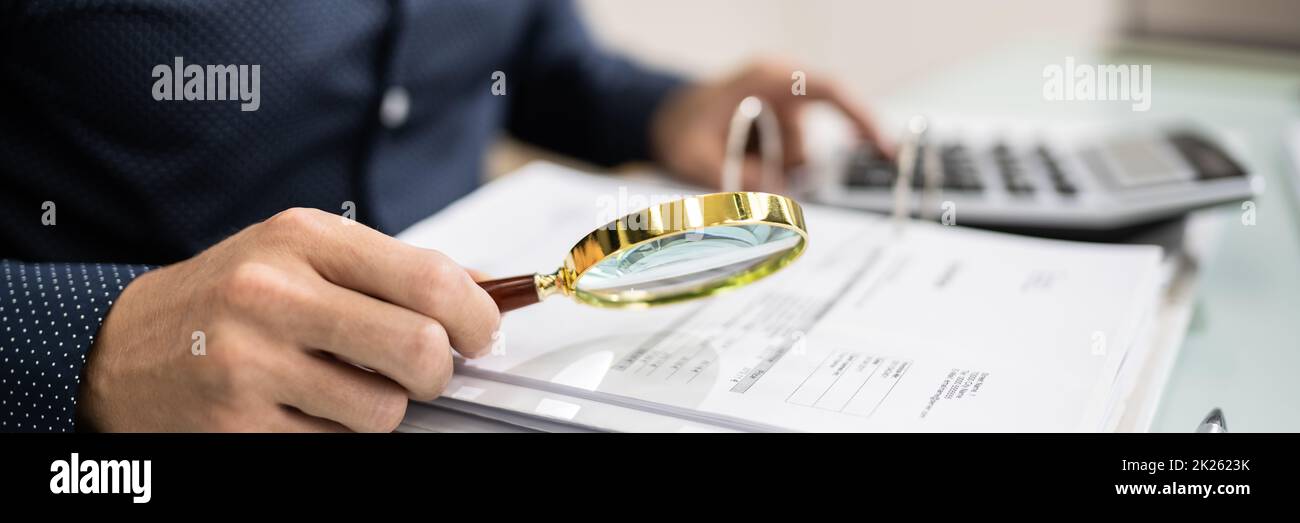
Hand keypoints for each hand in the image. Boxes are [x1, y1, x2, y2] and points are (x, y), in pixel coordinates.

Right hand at [78, 208, 500, 431]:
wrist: (122, 346)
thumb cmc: (230, 296)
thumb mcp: (306, 256)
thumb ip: (396, 271)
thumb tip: (491, 293)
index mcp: (303, 239)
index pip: (431, 281)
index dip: (478, 318)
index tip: (481, 335)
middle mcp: (273, 294)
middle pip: (419, 349)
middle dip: (439, 372)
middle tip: (427, 371)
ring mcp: (250, 363)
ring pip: (383, 411)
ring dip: (382, 408)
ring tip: (342, 386)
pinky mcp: (237, 425)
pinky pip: (335, 445)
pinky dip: (335, 433)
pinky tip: (301, 407)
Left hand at [651, 59, 887, 190]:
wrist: (664, 119)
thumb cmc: (678, 128)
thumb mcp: (695, 155)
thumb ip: (731, 178)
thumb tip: (772, 200)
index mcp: (767, 77)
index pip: (829, 90)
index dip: (861, 116)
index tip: (883, 147)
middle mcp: (782, 88)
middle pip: (810, 139)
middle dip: (788, 173)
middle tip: (758, 191)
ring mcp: (782, 109)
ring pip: (799, 159)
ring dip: (771, 177)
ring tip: (726, 169)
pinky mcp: (780, 128)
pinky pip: (788, 162)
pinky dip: (769, 175)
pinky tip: (738, 166)